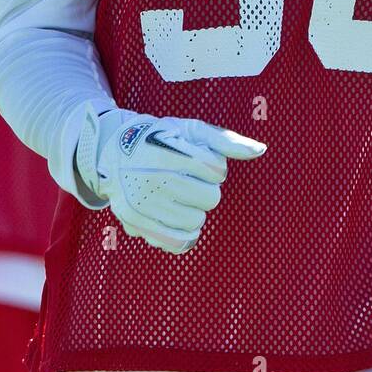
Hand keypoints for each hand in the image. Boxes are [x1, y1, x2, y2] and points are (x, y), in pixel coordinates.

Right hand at [75, 107, 265, 254]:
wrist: (111, 152)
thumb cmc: (160, 138)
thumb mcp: (190, 129)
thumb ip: (226, 140)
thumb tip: (260, 150)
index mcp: (168, 151)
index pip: (216, 170)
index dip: (212, 166)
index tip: (196, 160)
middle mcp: (152, 178)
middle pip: (210, 199)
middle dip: (204, 189)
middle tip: (186, 179)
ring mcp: (142, 203)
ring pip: (196, 223)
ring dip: (193, 210)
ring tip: (176, 195)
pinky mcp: (135, 223)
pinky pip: (176, 242)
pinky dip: (181, 233)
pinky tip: (173, 215)